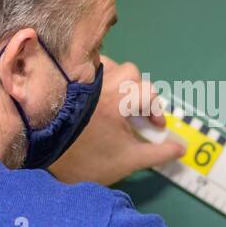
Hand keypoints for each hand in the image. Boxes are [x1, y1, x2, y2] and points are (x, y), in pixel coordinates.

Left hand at [49, 56, 185, 185]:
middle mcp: (104, 83)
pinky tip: (95, 94)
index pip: (150, 93)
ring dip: (119, 81)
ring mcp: (84, 80)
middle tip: (135, 114)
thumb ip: (157, 154)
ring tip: (116, 102)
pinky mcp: (67, 80)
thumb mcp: (128, 161)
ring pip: (110, 66)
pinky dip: (96, 74)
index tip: (154, 127)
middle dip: (138, 93)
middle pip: (131, 74)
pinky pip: (87, 65)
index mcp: (120, 101)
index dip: (155, 111)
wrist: (43, 153)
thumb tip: (182, 148)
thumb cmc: (88, 160)